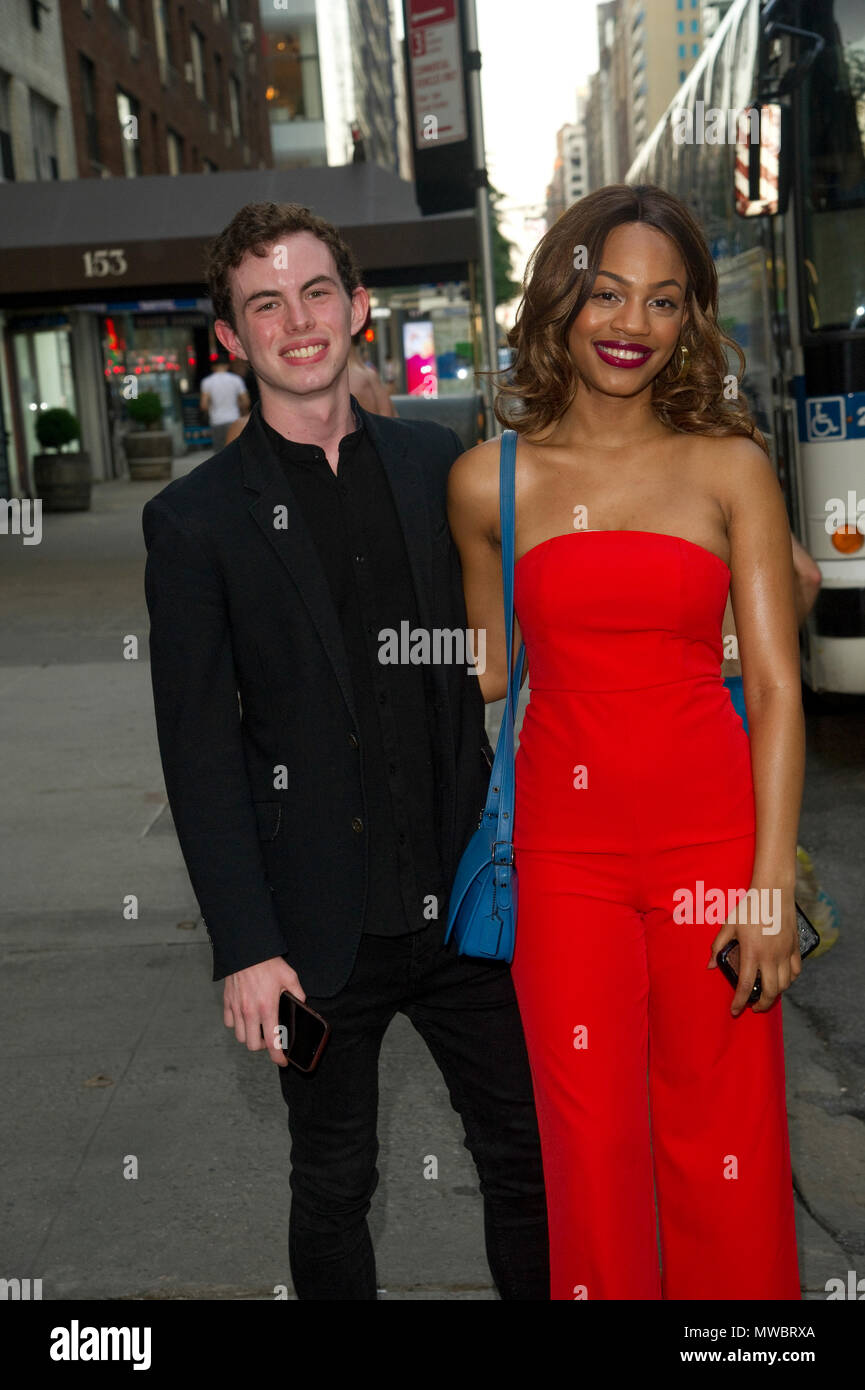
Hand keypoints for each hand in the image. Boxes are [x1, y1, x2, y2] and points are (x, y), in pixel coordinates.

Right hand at [223, 956, 305, 1066]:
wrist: (246, 949)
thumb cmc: (267, 962)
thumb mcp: (290, 976)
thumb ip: (298, 993)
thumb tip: (302, 1004)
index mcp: (267, 1008)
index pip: (272, 1043)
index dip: (277, 1057)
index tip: (282, 1062)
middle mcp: (250, 1012)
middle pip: (252, 1045)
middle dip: (262, 1047)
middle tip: (270, 1039)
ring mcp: (237, 1008)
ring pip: (240, 1037)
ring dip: (249, 1037)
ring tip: (258, 1029)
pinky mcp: (228, 1002)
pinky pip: (230, 1023)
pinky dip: (237, 1025)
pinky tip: (245, 1017)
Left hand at [708, 883, 801, 1015]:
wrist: (773, 892)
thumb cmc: (749, 907)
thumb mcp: (729, 925)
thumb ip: (718, 946)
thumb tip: (710, 965)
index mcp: (752, 953)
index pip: (746, 986)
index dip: (739, 1002)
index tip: (735, 1011)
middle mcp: (771, 957)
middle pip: (771, 992)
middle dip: (762, 1005)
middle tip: (754, 1007)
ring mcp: (785, 953)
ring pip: (785, 985)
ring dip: (776, 994)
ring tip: (766, 994)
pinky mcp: (795, 947)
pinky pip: (795, 971)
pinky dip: (789, 980)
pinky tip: (782, 979)